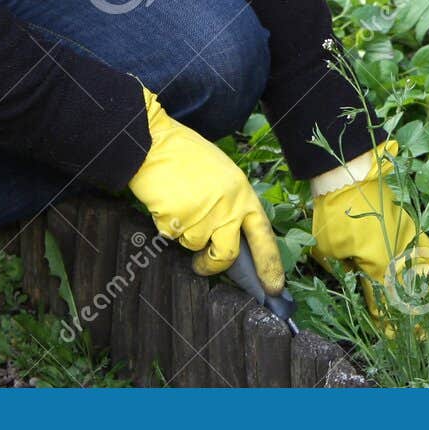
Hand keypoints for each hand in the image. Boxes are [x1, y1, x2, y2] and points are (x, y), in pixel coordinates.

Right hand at [127, 86, 284, 291]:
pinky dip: (167, 226)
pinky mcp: (177, 220)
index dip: (270, 264)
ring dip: (184, 234)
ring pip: (194, 245)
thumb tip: (233, 236)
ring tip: (178, 207)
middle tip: (204, 266)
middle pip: (228, 254)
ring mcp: (202, 214)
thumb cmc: (186, 156)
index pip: (263, 235)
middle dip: (214, 265)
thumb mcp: (223, 174)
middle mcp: (227, 206)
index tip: (274, 287)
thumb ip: (232, 203)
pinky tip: (165, 203)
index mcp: (243, 193)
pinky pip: (173, 237)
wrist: (154, 142)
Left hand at [310, 139, 428, 322]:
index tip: (393, 339)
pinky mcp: (412, 226)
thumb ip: (344, 272)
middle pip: (409, 295)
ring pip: (426, 275)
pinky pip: (428, 250)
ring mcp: (408, 241)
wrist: (348, 178)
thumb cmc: (333, 215)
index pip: (382, 304)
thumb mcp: (328, 251)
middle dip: (417, 321)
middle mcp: (397, 258)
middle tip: (427, 341)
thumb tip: (355, 283)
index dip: (387, 324)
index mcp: (377, 268)